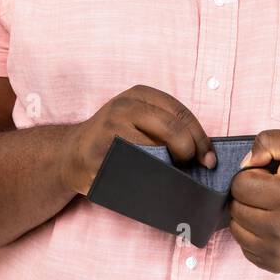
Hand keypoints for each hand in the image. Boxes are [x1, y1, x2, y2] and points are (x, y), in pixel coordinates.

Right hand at [58, 85, 215, 196]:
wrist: (70, 155)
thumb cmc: (115, 140)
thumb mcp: (138, 120)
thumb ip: (168, 128)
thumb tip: (206, 156)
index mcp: (139, 95)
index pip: (181, 113)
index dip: (200, 138)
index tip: (209, 160)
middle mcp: (123, 106)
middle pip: (172, 129)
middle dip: (188, 152)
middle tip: (189, 168)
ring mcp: (109, 129)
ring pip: (155, 150)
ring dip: (171, 168)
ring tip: (173, 178)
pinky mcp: (100, 154)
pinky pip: (135, 168)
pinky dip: (150, 178)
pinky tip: (155, 185)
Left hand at [227, 130, 279, 272]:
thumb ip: (270, 140)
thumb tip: (244, 163)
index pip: (239, 185)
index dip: (253, 176)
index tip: (270, 178)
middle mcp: (279, 227)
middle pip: (235, 207)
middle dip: (248, 196)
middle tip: (270, 194)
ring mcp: (276, 250)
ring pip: (236, 228)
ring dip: (247, 216)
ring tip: (269, 209)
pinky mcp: (274, 265)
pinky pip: (244, 247)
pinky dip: (252, 235)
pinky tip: (272, 227)